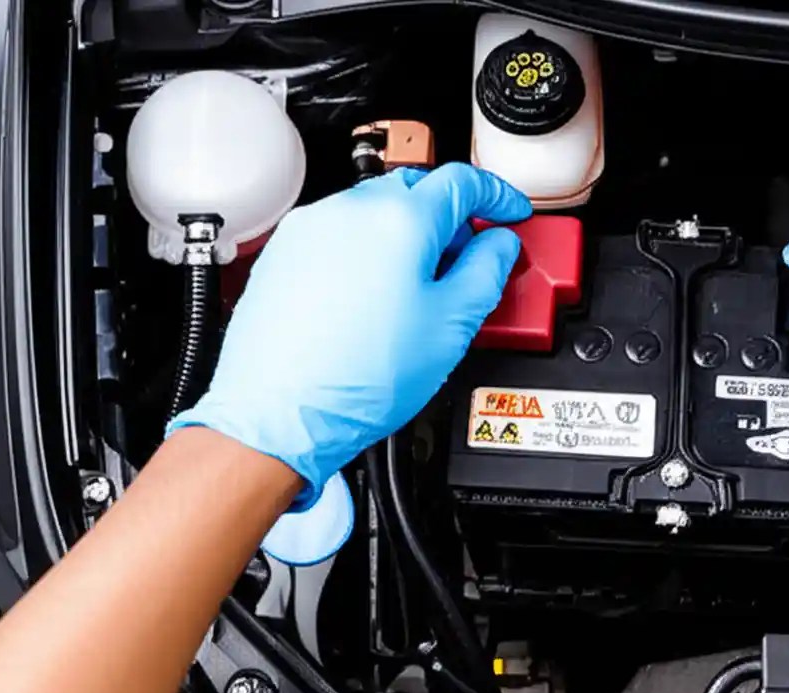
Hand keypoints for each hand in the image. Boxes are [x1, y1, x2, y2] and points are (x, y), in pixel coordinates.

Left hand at [169, 163, 531, 509]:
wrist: (279, 414)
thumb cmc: (358, 379)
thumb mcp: (451, 326)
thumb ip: (487, 272)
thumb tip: (499, 246)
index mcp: (400, 220)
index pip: (463, 182)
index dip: (498, 195)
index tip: (509, 211)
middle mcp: (350, 211)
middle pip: (417, 188)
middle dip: (452, 216)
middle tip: (471, 254)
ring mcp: (310, 229)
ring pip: (375, 210)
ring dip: (408, 233)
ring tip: (421, 286)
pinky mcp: (284, 254)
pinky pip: (339, 234)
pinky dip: (368, 248)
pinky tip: (376, 296)